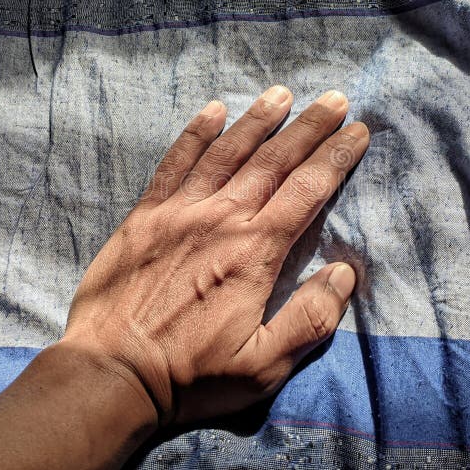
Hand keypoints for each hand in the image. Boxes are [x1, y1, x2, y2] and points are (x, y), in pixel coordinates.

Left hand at [61, 86, 369, 424]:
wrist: (111, 373)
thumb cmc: (191, 375)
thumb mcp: (263, 365)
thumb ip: (310, 318)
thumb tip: (345, 273)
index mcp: (254, 252)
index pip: (307, 191)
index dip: (336, 159)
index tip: (357, 132)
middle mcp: (221, 219)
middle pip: (274, 162)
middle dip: (309, 128)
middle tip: (334, 99)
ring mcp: (180, 212)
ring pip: (228, 153)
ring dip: (258, 121)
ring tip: (282, 94)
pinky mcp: (146, 215)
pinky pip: (174, 163)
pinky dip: (195, 134)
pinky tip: (212, 110)